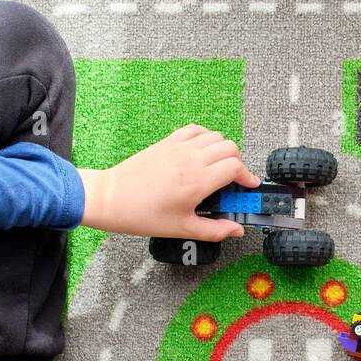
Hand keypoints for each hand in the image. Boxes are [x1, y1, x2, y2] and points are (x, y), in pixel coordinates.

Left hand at [78, 124, 260, 240]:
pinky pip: (195, 130)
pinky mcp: (167, 142)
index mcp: (197, 181)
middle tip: (233, 181)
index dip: (247, 177)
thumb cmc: (142, 214)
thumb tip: (235, 229)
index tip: (249, 187)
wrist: (112, 198)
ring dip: (223, 150)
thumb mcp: (183, 228)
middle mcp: (190, 159)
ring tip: (218, 167)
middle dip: (238, 163)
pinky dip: (205, 137)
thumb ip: (214, 230)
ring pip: (215, 136)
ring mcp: (178, 147)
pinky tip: (202, 152)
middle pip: (230, 148)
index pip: (235, 168)